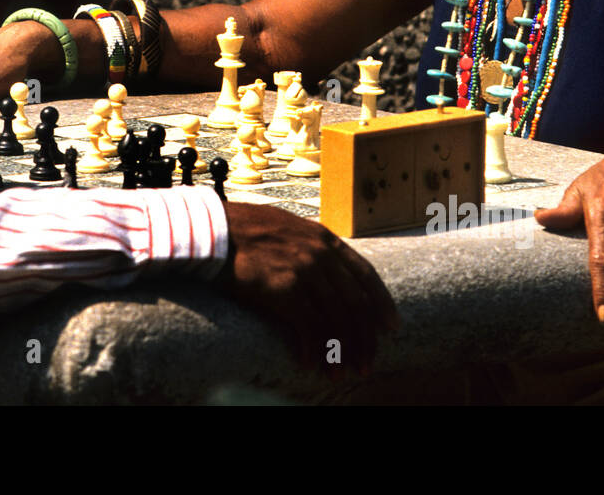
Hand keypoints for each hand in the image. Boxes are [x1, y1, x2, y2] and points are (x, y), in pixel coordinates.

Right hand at [216, 202, 397, 374]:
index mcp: (325, 239)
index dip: (382, 304)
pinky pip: (309, 327)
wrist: (213, 230)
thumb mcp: (288, 229)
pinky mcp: (285, 288)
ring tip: (339, 374)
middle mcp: (320, 254)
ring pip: (336, 320)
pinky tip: (310, 364)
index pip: (366, 275)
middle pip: (356, 305)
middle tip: (365, 364)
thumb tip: (325, 273)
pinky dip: (313, 349)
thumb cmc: (244, 232)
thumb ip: (310, 247)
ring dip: (340, 352)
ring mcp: (304, 270)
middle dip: (364, 340)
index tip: (390, 327)